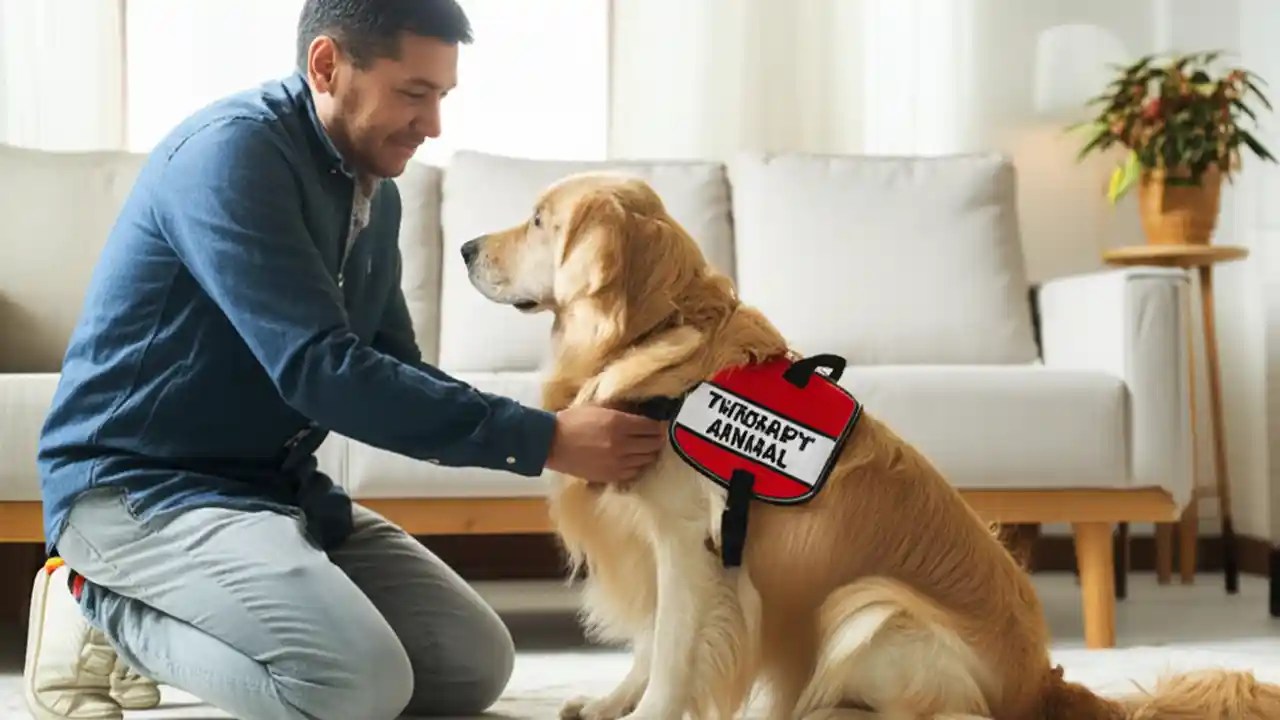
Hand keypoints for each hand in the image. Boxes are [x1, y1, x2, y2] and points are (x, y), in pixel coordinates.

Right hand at [544, 406, 667, 484]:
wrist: (551, 443)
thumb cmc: (572, 421)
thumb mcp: (598, 408)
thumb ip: (621, 412)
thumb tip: (641, 416)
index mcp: (618, 423)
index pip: (651, 426)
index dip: (658, 425)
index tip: (659, 424)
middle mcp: (621, 444)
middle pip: (653, 444)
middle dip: (657, 439)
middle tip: (656, 436)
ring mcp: (617, 462)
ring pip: (646, 459)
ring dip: (649, 453)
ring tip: (646, 448)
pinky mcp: (610, 476)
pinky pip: (634, 472)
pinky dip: (637, 466)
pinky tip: (633, 460)